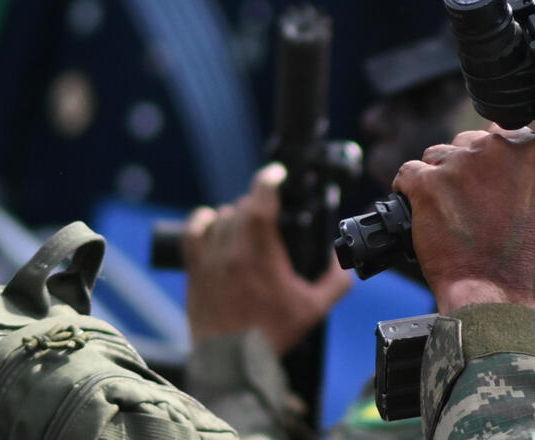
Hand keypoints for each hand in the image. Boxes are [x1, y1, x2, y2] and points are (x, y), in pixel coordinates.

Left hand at [183, 164, 352, 354]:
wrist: (233, 360)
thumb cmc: (273, 333)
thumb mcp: (315, 308)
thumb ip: (335, 280)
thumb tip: (341, 258)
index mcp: (262, 253)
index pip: (261, 200)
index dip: (269, 179)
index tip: (278, 173)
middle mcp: (232, 250)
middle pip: (242, 207)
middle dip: (259, 203)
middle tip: (273, 213)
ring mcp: (210, 259)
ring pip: (221, 217)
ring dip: (237, 213)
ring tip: (249, 223)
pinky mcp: (195, 271)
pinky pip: (193, 233)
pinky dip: (203, 222)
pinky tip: (212, 221)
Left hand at [392, 128, 534, 313]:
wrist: (493, 288)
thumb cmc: (522, 255)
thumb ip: (534, 172)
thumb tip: (520, 158)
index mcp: (533, 151)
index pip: (504, 136)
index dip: (493, 161)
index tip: (490, 179)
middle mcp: (497, 148)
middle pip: (470, 142)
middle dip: (466, 166)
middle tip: (469, 200)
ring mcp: (460, 163)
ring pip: (438, 155)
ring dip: (439, 177)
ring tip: (447, 209)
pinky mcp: (427, 181)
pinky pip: (409, 172)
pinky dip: (410, 189)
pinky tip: (420, 207)